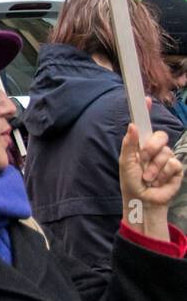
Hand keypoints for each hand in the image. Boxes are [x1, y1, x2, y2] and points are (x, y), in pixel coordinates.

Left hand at [119, 102, 182, 239]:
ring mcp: (166, 158)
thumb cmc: (131, 182)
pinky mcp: (176, 170)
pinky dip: (164, 175)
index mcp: (141, 144)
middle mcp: (155, 149)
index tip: (146, 100)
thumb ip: (129, 144)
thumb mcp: (126, 162)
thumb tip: (132, 125)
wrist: (143, 200)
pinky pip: (174, 165)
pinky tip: (159, 182)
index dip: (146, 111)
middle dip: (151, 149)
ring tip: (148, 178)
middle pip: (160, 136)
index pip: (145, 125)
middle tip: (143, 160)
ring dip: (154, 168)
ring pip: (166, 153)